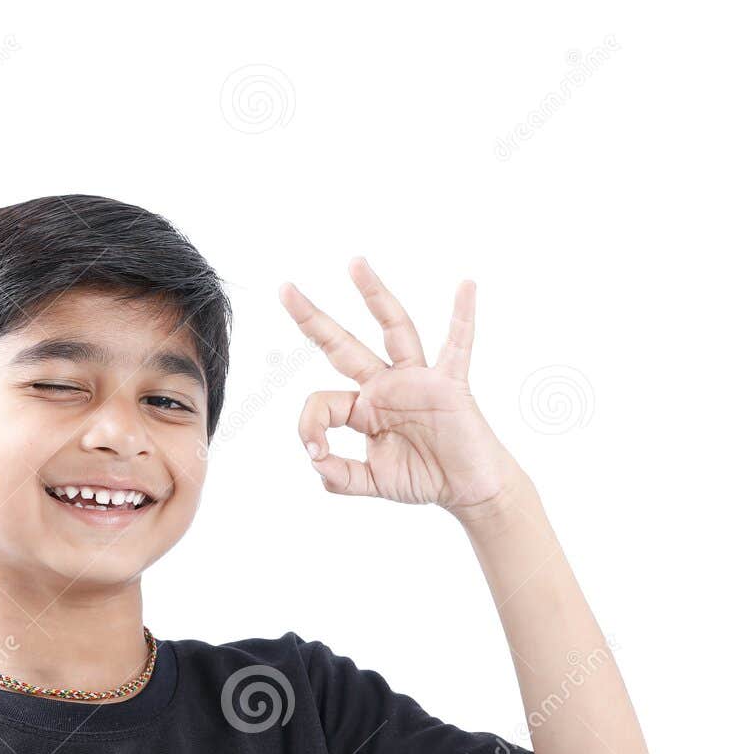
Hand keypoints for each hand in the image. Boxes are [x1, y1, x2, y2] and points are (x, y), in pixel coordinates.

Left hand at [278, 258, 524, 519]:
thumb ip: (341, 476)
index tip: (316, 452)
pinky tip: (466, 286)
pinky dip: (464, 316)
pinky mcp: (449, 383)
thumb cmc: (425, 478)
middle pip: (343, 344)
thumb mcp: (373, 482)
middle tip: (285, 289)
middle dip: (313, 318)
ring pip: (394, 329)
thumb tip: (317, 462)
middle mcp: (386, 385)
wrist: (467, 489)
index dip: (311, 426)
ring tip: (355, 265)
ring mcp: (417, 380)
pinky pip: (458, 345)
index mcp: (364, 407)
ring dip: (375, 296)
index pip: (323, 402)